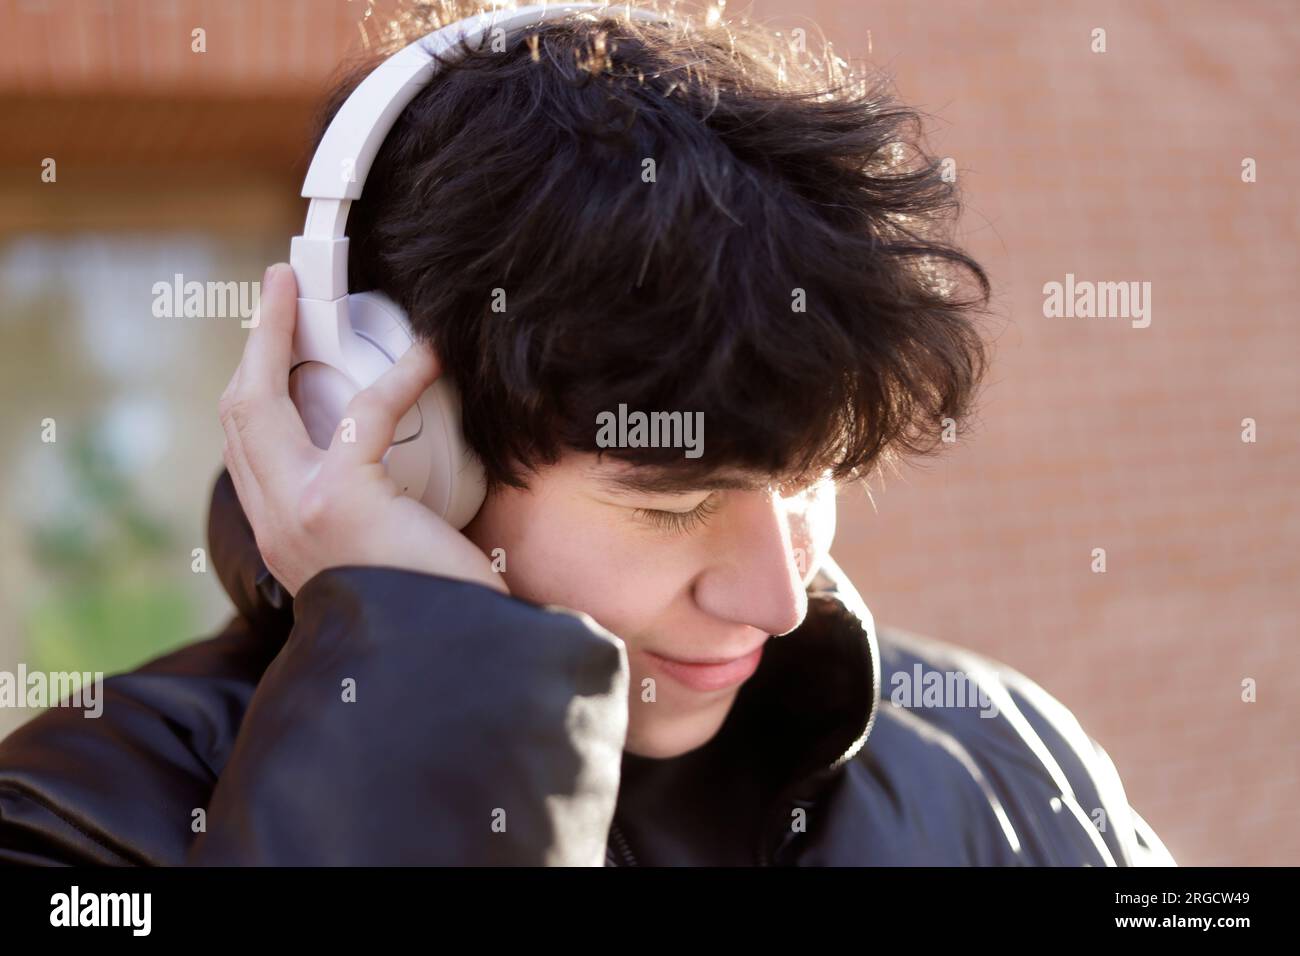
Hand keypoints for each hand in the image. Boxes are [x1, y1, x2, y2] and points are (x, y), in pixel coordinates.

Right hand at [218, 262, 506, 597]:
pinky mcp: (340, 500)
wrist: (450, 658)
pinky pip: (364, 413)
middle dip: (253, 343)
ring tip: (299, 288)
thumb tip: (385, 460)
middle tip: (278, 289)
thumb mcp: (383, 558)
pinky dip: (400, 376)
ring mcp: (297, 513)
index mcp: (283, 538)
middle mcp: (276, 528)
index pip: (247, 452)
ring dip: (276, 335)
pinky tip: (429, 355)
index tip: (271, 349)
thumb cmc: (436, 610)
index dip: (254, 390)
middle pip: (238, 415)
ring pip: (260, 403)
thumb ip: (363, 514)